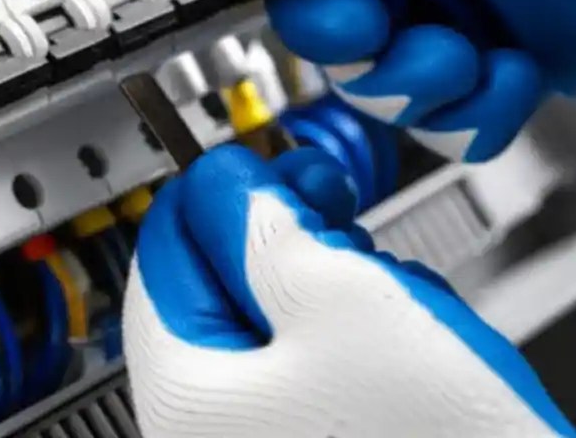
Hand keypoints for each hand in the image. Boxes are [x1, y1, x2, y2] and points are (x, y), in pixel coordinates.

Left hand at [123, 145, 575, 436]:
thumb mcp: (333, 298)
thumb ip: (259, 224)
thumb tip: (222, 179)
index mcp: (181, 390)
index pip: (166, 249)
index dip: (222, 190)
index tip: (271, 165)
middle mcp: (208, 424)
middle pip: (222, 280)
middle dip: (286, 234)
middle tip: (330, 200)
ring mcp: (264, 436)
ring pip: (278, 317)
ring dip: (335, 282)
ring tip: (389, 291)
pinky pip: (317, 362)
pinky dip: (361, 333)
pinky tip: (409, 341)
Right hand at [232, 0, 575, 161]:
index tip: (356, 13)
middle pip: (330, 10)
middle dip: (371, 45)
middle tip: (425, 50)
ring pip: (377, 70)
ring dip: (423, 87)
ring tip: (484, 68)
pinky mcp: (505, 56)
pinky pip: (438, 112)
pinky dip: (467, 117)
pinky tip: (518, 84)